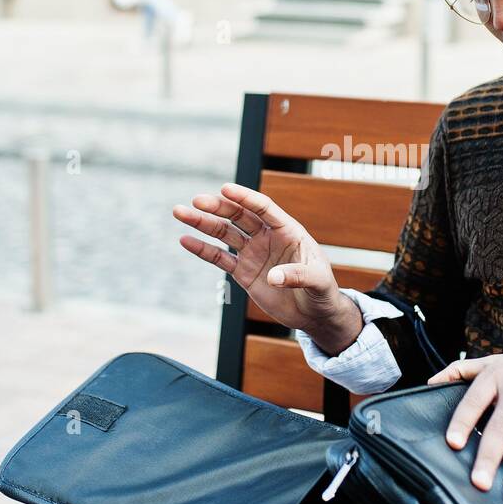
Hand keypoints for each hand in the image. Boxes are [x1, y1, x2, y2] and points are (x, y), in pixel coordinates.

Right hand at [172, 182, 359, 348]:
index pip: (264, 208)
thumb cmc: (322, 292)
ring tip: (180, 212)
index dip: (245, 198)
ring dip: (203, 223)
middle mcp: (267, 237)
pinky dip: (202, 249)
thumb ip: (298, 276)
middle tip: (196, 201)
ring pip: (225, 233)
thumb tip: (274, 276)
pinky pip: (220, 257)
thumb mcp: (318, 281)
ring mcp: (253, 253)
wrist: (314, 314)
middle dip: (218, 207)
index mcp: (288, 231)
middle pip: (239, 216)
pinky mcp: (243, 272)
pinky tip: (186, 240)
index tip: (225, 189)